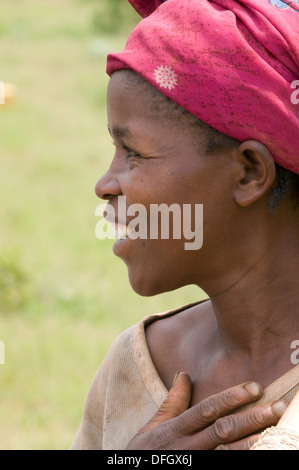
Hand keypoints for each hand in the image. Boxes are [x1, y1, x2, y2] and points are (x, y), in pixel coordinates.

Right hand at [126, 372, 286, 449]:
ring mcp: (195, 464)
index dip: (231, 398)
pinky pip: (224, 467)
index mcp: (177, 429)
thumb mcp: (153, 426)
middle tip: (277, 407)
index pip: (208, 410)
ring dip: (253, 442)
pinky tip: (261, 452)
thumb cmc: (145, 454)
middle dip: (252, 418)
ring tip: (276, 432)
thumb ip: (172, 402)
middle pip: (224, 430)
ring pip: (228, 453)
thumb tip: (184, 373)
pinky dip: (241, 459)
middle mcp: (188, 447)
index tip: (254, 387)